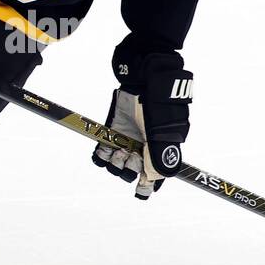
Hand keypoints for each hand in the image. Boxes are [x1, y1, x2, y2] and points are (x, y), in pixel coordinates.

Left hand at [92, 51, 191, 199]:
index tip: (141, 191)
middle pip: (134, 170)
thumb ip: (161, 152)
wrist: (144, 74)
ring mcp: (129, 137)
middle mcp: (145, 145)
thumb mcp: (162, 127)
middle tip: (130, 157)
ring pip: (117, 163)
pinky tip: (102, 152)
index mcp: (163, 147)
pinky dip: (101, 154)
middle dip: (130, 169)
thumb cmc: (158, 100)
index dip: (148, 184)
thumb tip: (162, 176)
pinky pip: (104, 150)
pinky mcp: (114, 129)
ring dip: (115, 162)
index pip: (156, 174)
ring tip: (118, 150)